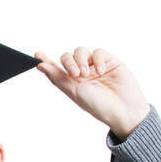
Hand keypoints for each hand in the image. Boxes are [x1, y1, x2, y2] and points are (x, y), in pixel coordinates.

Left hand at [34, 47, 150, 140]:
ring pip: (81, 51)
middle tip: (76, 74)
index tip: (37, 55)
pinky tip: (102, 71)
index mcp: (71, 82)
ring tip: (87, 74)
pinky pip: (98, 51)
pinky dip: (98, 59)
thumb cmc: (98, 105)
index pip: (55, 68)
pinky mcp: (109, 61)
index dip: (46, 61)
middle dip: (69, 63)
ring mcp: (95, 66)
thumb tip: (41, 66)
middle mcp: (81, 73)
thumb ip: (58, 78)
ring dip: (81, 60)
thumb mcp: (74, 92)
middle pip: (67, 57)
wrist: (123, 110)